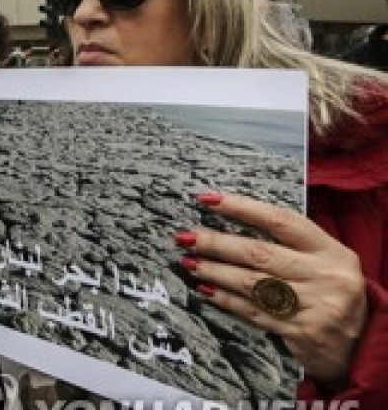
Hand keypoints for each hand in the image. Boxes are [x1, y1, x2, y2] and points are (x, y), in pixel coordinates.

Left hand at [177, 192, 366, 386]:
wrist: (359, 344)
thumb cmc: (331, 292)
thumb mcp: (325, 261)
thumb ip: (290, 244)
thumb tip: (233, 221)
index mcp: (330, 250)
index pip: (280, 221)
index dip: (242, 208)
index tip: (207, 200)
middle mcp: (324, 275)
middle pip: (259, 253)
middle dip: (216, 243)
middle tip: (186, 237)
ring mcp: (313, 305)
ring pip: (251, 283)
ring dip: (214, 271)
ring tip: (188, 263)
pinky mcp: (300, 331)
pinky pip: (253, 312)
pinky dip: (225, 299)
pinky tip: (206, 290)